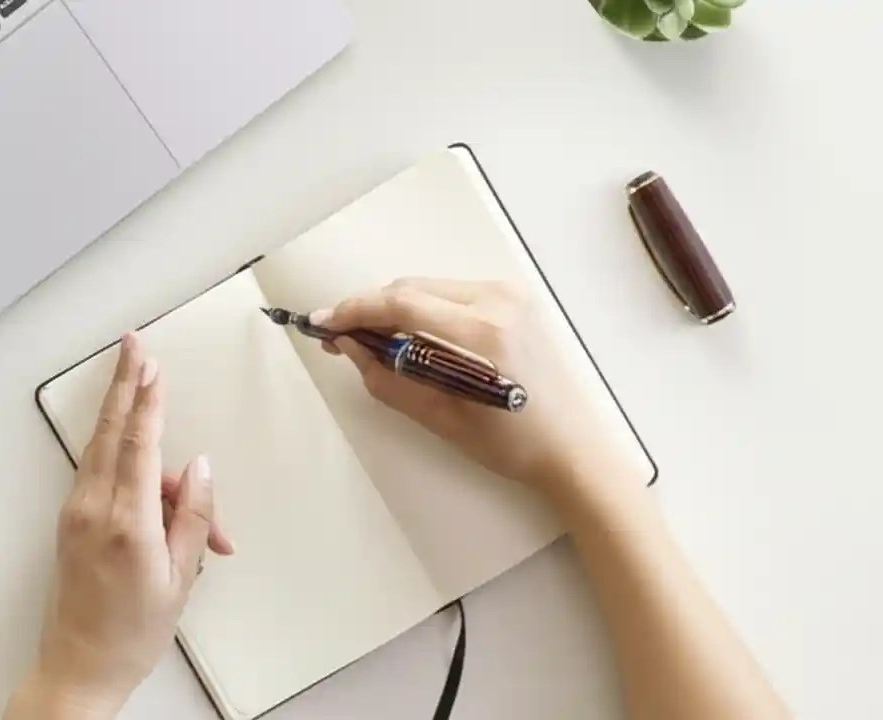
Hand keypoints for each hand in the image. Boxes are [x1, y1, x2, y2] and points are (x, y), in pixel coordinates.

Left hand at [9, 333, 233, 719]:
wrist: (78, 669)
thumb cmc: (132, 634)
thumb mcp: (180, 579)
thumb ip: (194, 518)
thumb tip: (202, 469)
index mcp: (127, 525)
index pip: (138, 445)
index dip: (147, 401)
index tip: (153, 367)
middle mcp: (93, 510)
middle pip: (110, 432)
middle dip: (124, 386)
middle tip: (132, 346)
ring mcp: (75, 514)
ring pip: (102, 450)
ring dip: (125, 419)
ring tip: (140, 386)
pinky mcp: (69, 522)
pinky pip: (98, 474)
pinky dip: (122, 459)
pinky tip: (143, 460)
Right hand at [317, 278, 627, 500]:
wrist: (574, 448)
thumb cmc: (513, 444)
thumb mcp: (442, 418)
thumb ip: (388, 378)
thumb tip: (348, 348)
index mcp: (485, 330)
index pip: (404, 304)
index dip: (356, 311)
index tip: (323, 323)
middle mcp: (499, 299)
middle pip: (413, 289)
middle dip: (371, 310)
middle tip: (339, 338)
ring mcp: (510, 295)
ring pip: (429, 288)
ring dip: (395, 309)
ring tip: (370, 341)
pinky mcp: (514, 300)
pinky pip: (451, 295)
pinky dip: (423, 310)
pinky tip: (409, 337)